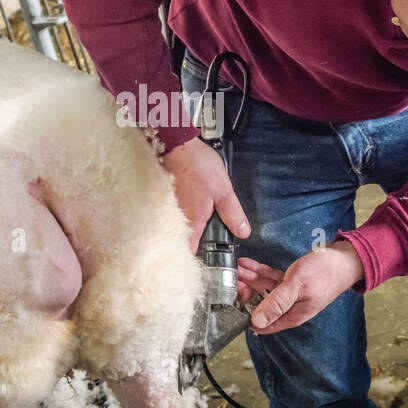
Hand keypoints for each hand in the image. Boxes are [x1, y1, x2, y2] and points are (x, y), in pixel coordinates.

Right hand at [161, 136, 249, 251]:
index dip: (197, 260)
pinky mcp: (164, 199)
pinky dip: (176, 218)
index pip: (191, 251)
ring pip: (175, 229)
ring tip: (195, 230)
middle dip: (190, 247)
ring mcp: (168, 209)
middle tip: (202, 247)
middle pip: (181, 242)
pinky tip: (185, 211)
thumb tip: (243, 232)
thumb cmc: (197, 165)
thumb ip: (232, 214)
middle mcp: (177, 219)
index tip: (204, 262)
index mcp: (194, 221)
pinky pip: (169, 216)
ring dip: (183, 232)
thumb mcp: (223, 190)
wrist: (176, 145)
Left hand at [239, 241, 364, 333]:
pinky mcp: (290, 282)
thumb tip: (256, 322)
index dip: (244, 315)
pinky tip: (247, 263)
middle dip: (243, 294)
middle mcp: (289, 308)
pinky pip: (270, 278)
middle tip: (228, 282)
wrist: (344, 258)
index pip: (262, 323)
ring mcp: (289, 294)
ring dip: (248, 279)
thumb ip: (276, 303)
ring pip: (262, 289)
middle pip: (259, 305)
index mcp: (291, 315)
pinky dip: (259, 271)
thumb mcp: (297, 287)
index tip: (229, 304)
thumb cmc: (325, 273)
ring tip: (233, 268)